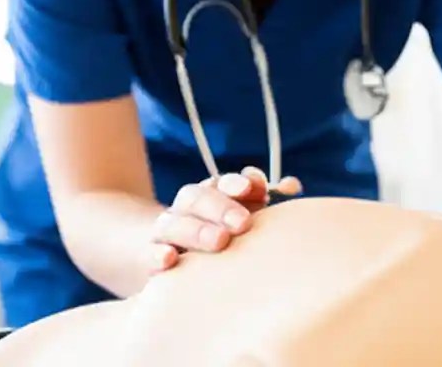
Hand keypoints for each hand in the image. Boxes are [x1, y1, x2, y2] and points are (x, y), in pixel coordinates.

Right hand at [148, 167, 301, 272]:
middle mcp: (188, 208)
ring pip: (173, 222)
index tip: (254, 188)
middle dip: (220, 207)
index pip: (223, 182)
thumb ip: (265, 200)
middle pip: (197, 197)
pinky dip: (157, 254)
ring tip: (219, 242)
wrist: (172, 256)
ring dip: (196, 230)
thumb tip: (292, 185)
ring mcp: (168, 231)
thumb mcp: (244, 215)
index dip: (237, 183)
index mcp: (212, 194)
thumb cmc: (222, 234)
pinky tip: (169, 259)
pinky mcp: (151, 257)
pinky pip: (149, 253)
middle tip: (243, 223)